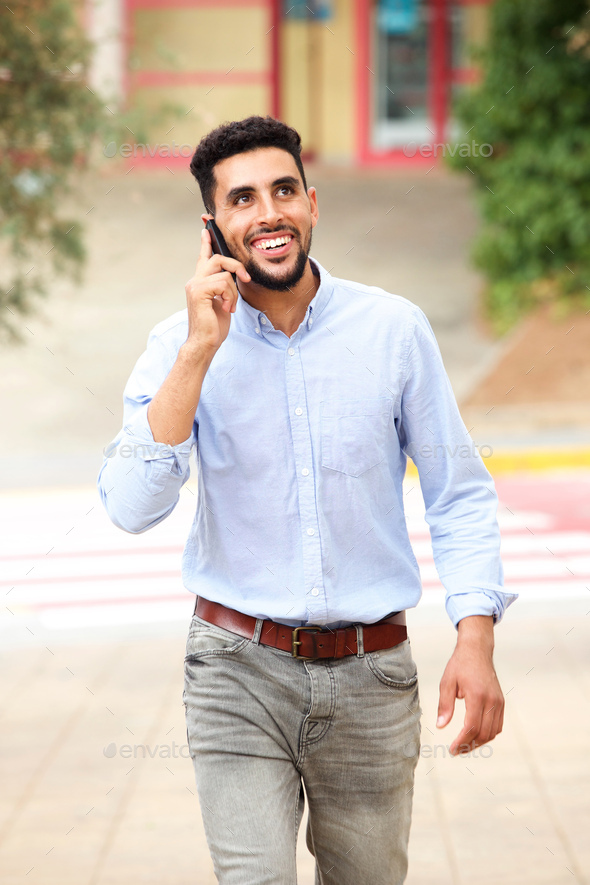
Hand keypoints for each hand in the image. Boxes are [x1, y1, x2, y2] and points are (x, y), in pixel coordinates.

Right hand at [184, 227, 250, 355]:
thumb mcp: (222, 302)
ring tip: (230, 306)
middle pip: (217, 258)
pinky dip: (230, 296)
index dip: (206, 242)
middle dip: (236, 266)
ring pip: (224, 273)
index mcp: (200, 282)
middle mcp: (194, 280)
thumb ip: (224, 287)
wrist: (204, 343)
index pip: (203, 257)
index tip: (206, 228)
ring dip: (234, 291)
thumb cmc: (214, 326)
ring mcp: (195, 285)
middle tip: (246, 279)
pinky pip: (224, 283)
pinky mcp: (199, 291)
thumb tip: (233, 276)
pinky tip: (226, 309)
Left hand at [436, 615, 503, 755]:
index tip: (452, 749)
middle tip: (456, 750)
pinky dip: (488, 734)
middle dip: (470, 745)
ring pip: (493, 732)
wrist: (477, 650)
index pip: (472, 726)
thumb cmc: (460, 665)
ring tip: (464, 745)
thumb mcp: (447, 682)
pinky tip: (476, 735)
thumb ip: (444, 705)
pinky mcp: (501, 702)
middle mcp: (491, 700)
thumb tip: (440, 726)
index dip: (462, 741)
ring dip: (480, 742)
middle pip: (484, 733)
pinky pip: (498, 725)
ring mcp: (499, 701)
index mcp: (477, 694)